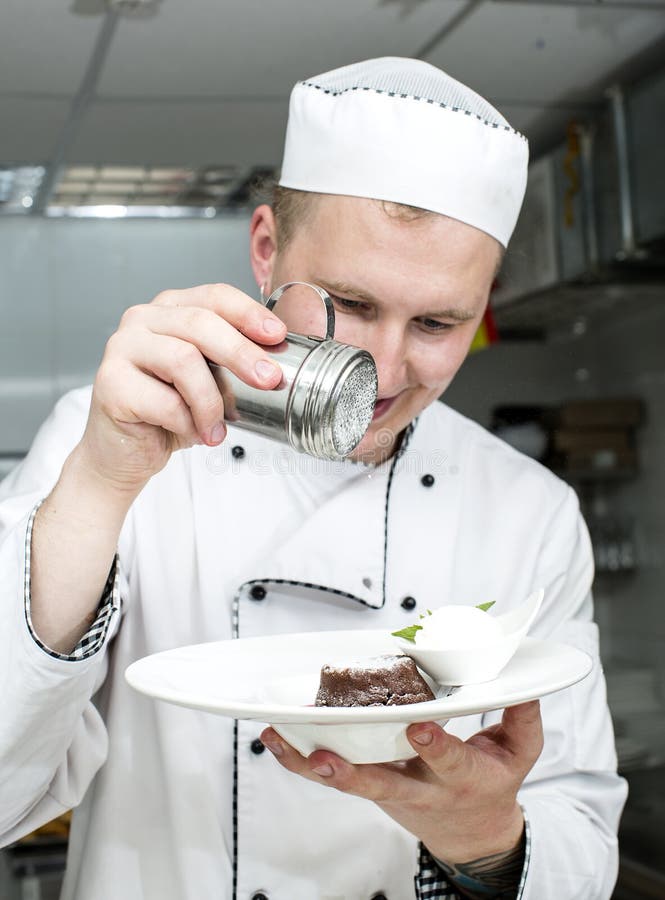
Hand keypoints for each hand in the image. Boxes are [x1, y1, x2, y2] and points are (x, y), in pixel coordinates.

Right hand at [77, 283, 286, 493]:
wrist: (126, 452)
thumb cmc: (168, 412)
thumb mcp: (209, 380)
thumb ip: (231, 362)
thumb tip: (276, 364)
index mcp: (170, 309)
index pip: (214, 296)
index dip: (249, 313)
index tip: (277, 336)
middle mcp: (142, 319)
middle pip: (201, 323)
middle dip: (241, 352)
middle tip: (268, 380)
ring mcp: (122, 348)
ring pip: (183, 360)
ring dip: (210, 401)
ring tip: (217, 428)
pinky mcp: (110, 383)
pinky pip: (164, 401)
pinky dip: (187, 423)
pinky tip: (191, 433)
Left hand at [260, 700, 542, 864]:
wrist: (470, 832)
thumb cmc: (492, 783)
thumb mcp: (520, 755)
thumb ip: (522, 718)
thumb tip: (525, 683)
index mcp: (460, 777)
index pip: (447, 761)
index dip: (433, 745)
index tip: (419, 725)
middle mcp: (418, 788)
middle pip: (380, 784)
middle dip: (352, 773)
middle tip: (326, 758)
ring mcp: (387, 789)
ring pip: (344, 782)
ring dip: (310, 764)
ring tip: (280, 739)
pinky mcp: (368, 785)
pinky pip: (328, 776)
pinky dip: (298, 760)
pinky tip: (276, 739)